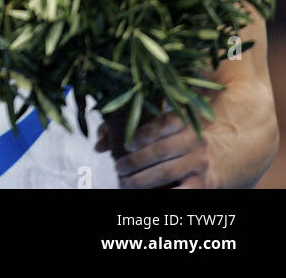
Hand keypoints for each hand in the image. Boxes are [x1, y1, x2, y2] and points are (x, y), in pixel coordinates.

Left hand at [97, 112, 212, 187]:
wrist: (216, 155)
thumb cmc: (174, 139)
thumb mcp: (158, 128)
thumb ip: (125, 130)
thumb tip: (98, 146)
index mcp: (183, 122)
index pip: (164, 123)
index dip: (143, 134)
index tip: (127, 145)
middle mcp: (195, 140)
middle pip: (161, 150)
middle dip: (135, 161)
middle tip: (118, 168)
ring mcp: (199, 163)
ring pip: (166, 172)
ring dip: (140, 180)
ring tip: (124, 183)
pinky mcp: (202, 183)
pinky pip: (182, 191)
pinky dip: (162, 194)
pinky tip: (146, 193)